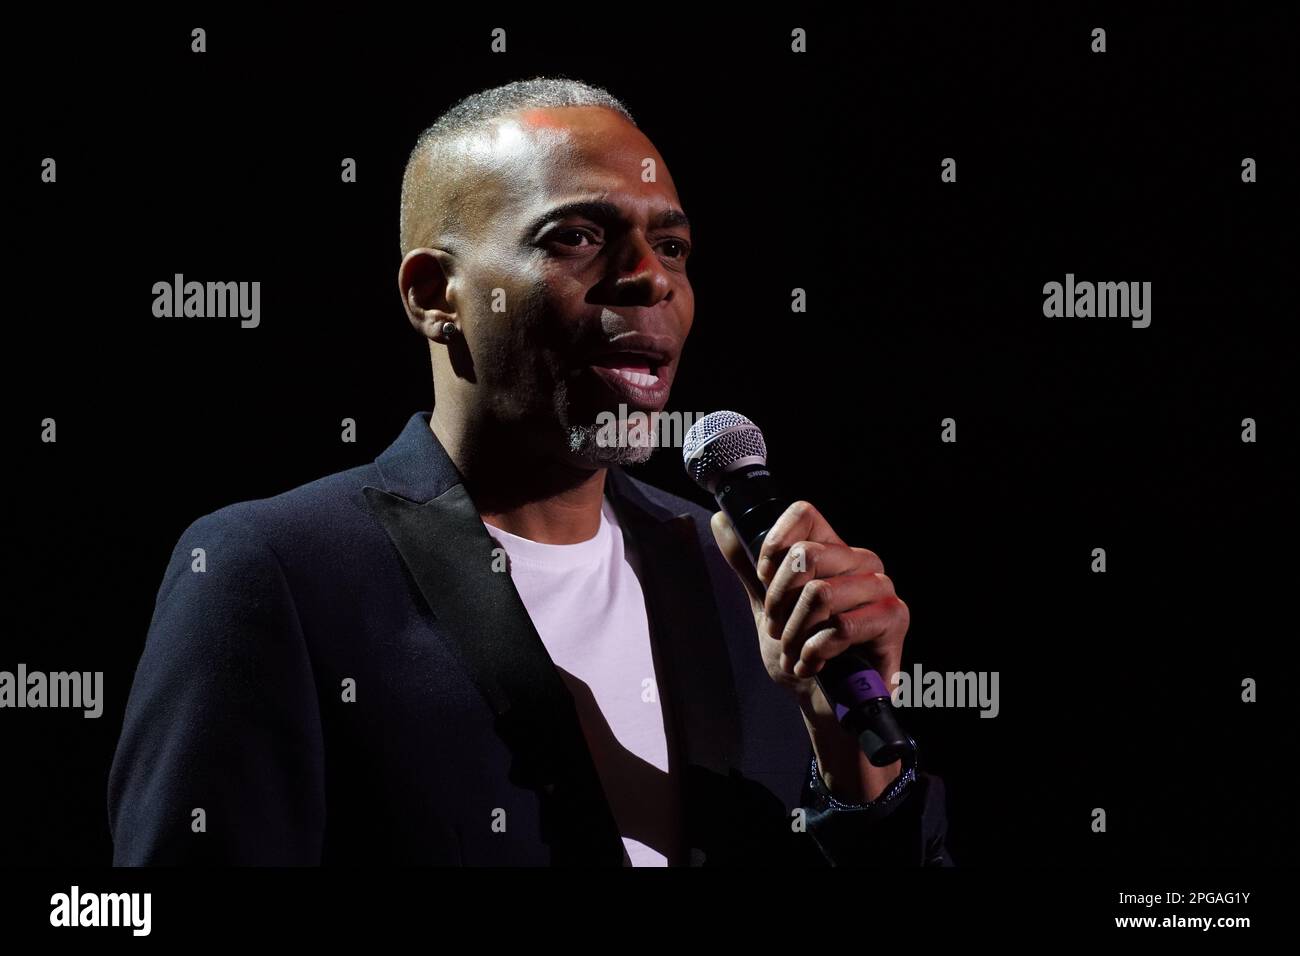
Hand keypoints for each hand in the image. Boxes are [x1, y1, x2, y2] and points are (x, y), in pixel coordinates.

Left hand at [710, 501, 909, 799]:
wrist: (821, 704)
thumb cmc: (800, 651)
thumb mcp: (766, 606)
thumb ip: (747, 565)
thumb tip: (720, 521)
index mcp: (833, 550)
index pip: (804, 513)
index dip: (773, 546)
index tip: (763, 579)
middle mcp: (862, 561)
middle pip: (804, 556)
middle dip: (778, 603)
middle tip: (779, 630)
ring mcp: (882, 589)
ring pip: (820, 593)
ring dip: (796, 634)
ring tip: (797, 652)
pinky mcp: (894, 619)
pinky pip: (842, 626)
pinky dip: (816, 653)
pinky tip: (814, 666)